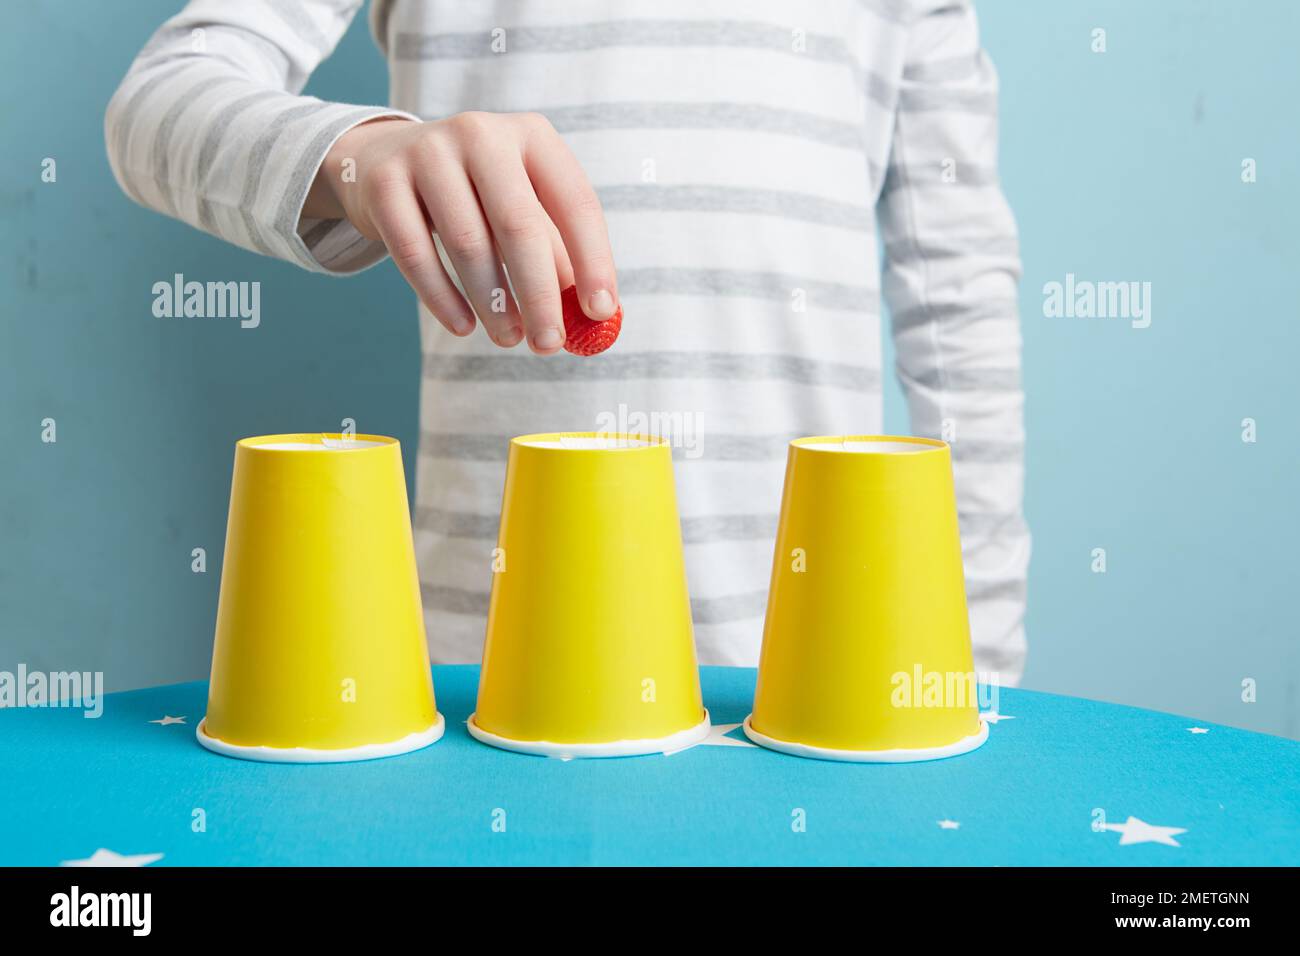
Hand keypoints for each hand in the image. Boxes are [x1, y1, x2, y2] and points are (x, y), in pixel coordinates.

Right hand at [306, 113, 618, 353]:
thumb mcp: (522, 209)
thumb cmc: (475, 195)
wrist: (385, 160)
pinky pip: (415, 253)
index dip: (593, 261)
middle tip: (549, 344)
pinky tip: (463, 326)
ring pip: (467, 244)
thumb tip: (591, 320)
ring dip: (492, 303)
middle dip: (539, 294)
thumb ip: (558, 257)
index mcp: (532, 136)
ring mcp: (427, 153)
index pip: (575, 203)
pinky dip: (442, 298)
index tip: (601, 313)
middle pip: (518, 226)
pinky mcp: (383, 183)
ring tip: (509, 339)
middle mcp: (481, 134)